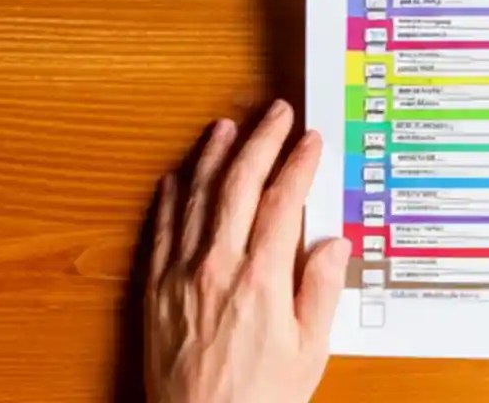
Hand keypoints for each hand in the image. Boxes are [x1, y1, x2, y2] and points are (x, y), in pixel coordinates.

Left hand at [145, 100, 349, 402]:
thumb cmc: (259, 398)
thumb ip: (320, 291)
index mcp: (261, 279)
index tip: (310, 140)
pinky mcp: (156, 290)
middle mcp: (217, 267)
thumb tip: (332, 245)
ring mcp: (181, 275)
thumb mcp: (309, 351)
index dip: (298, 164)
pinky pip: (161, 229)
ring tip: (227, 127)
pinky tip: (179, 175)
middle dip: (260, 142)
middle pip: (238, 186)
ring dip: (213, 156)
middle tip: (275, 114)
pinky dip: (170, 197)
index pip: (281, 202)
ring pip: (196, 198)